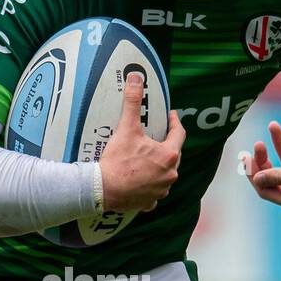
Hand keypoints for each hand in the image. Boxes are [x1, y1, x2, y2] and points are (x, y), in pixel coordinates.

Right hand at [98, 73, 184, 212]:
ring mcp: (161, 190)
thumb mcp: (127, 128)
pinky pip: (154, 192)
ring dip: (159, 166)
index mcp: (168, 155)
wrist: (102, 189)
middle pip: (173, 155)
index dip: (175, 122)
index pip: (179, 134)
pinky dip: (150, 186)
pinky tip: (142, 181)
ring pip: (165, 174)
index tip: (171, 116)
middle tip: (158, 136)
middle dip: (166, 144)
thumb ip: (133, 102)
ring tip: (148, 158)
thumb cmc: (117, 161)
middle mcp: (170, 175)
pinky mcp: (149, 202)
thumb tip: (136, 78)